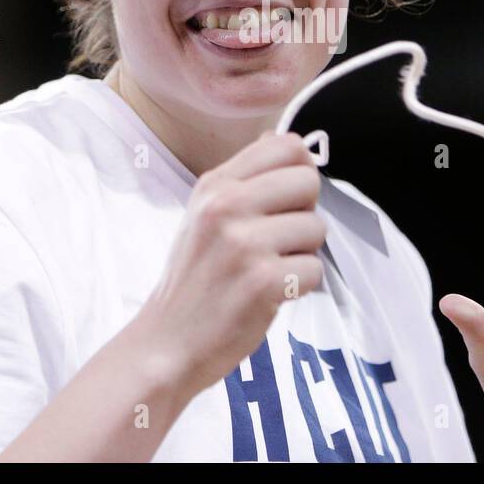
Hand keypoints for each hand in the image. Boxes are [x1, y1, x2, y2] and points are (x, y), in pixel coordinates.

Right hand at [139, 130, 326, 398]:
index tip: (288, 196)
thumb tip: (285, 141)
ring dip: (303, 254)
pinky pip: (315, 270)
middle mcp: (227, 206)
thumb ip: (244, 179)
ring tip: (269, 269)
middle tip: (278, 241)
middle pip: (308, 182)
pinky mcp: (264, 282)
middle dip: (304, 214)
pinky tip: (270, 294)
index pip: (285, 146)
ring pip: (316, 228)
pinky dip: (300, 287)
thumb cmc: (193, 280)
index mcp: (215, 186)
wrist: (167, 342)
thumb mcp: (204, 214)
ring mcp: (245, 243)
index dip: (299, 170)